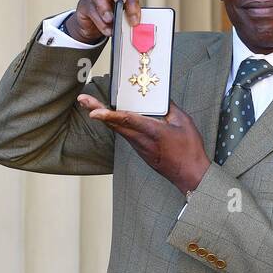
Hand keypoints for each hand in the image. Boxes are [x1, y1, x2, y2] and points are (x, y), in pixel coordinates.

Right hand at [62, 0, 139, 43]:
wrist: (94, 30)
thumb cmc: (113, 21)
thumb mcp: (124, 21)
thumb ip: (129, 20)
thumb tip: (135, 27)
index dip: (133, 1)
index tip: (134, 20)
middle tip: (121, 2)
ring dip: (104, 5)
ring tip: (110, 20)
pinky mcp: (84, 5)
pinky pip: (90, 8)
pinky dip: (99, 21)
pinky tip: (107, 30)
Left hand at [76, 97, 209, 194]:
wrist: (190, 175)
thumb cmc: (190, 151)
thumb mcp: (184, 122)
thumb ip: (170, 107)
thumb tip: (160, 97)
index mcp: (153, 132)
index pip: (128, 121)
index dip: (109, 115)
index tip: (93, 112)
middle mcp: (142, 141)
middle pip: (115, 124)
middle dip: (96, 111)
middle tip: (82, 100)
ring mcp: (139, 147)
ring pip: (118, 129)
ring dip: (103, 116)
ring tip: (90, 104)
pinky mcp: (140, 150)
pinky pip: (125, 134)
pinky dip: (115, 123)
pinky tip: (109, 115)